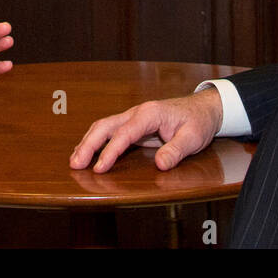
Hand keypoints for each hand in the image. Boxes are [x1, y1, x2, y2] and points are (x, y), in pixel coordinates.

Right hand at [69, 86, 223, 172]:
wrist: (203, 109)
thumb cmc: (197, 122)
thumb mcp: (193, 138)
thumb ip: (176, 150)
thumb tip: (160, 165)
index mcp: (149, 114)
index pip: (124, 133)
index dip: (110, 151)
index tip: (99, 169)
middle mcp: (137, 113)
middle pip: (105, 126)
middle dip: (88, 145)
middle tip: (75, 164)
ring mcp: (133, 118)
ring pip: (103, 127)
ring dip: (87, 143)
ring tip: (75, 161)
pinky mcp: (133, 125)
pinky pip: (110, 132)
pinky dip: (95, 141)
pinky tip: (87, 153)